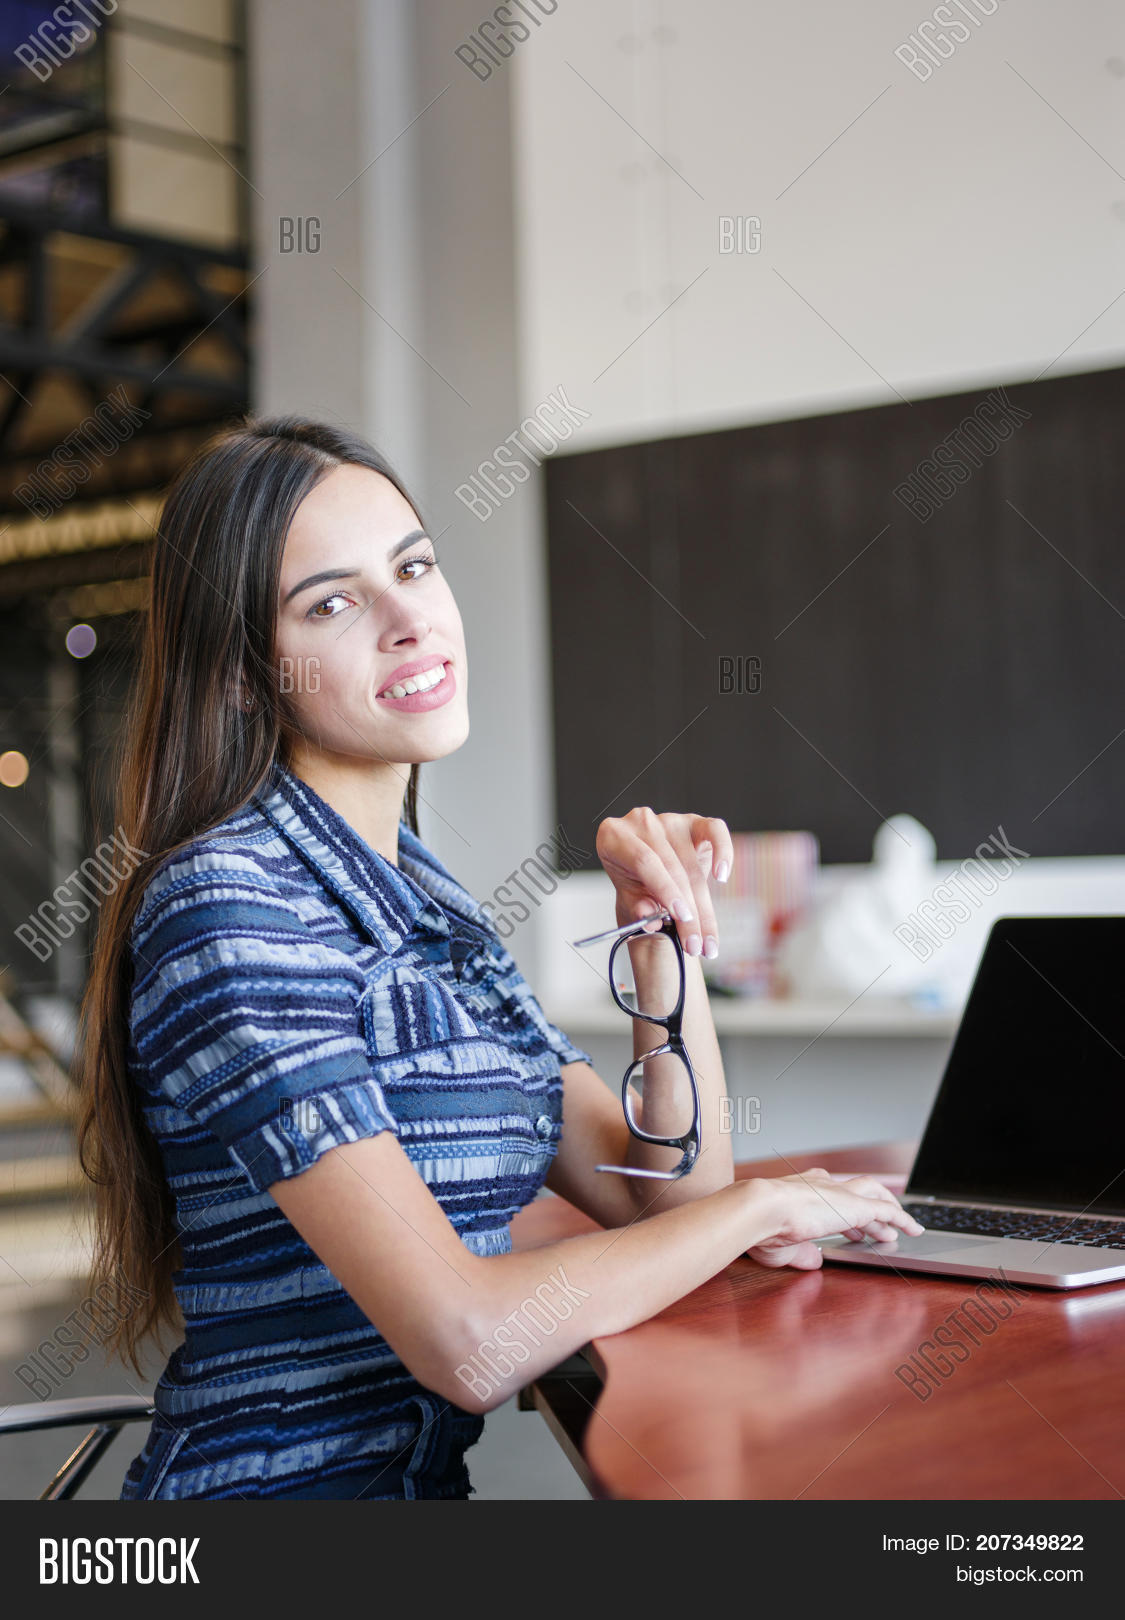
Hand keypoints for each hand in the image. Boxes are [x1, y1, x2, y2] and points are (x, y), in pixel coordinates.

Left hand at [597, 808, 733, 957]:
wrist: (646, 869)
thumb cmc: (633, 881)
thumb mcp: (627, 895)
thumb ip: (635, 906)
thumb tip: (649, 920)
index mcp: (614, 836)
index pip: (645, 862)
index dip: (665, 890)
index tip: (682, 918)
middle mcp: (642, 821)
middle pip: (672, 868)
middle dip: (688, 912)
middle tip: (696, 944)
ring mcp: (670, 819)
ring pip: (693, 864)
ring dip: (704, 907)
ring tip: (708, 938)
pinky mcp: (695, 821)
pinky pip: (716, 830)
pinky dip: (724, 852)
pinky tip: (722, 876)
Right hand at [744, 1168, 925, 1270]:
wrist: (762, 1208)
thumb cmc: (762, 1226)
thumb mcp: (782, 1246)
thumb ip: (801, 1253)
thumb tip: (815, 1260)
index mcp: (801, 1191)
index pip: (830, 1197)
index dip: (843, 1214)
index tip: (850, 1228)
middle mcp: (822, 1186)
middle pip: (855, 1193)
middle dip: (869, 1211)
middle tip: (879, 1229)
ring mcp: (840, 1193)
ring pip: (874, 1195)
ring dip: (888, 1211)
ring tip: (901, 1227)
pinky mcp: (856, 1205)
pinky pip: (887, 1211)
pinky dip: (903, 1219)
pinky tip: (914, 1229)